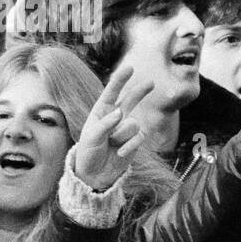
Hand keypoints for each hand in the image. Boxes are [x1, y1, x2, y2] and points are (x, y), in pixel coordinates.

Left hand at [72, 63, 152, 191]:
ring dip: (122, 136)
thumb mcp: (91, 138)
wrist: (96, 173)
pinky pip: (139, 137)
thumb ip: (104, 124)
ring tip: (111, 144)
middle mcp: (115, 117)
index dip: (120, 80)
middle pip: (131, 99)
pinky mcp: (136, 139)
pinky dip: (130, 145)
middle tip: (151, 83)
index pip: (111, 93)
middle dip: (140, 91)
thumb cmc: (88, 153)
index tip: (129, 68)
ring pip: (133, 124)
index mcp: (100, 112)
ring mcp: (127, 127)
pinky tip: (120, 153)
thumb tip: (119, 112)